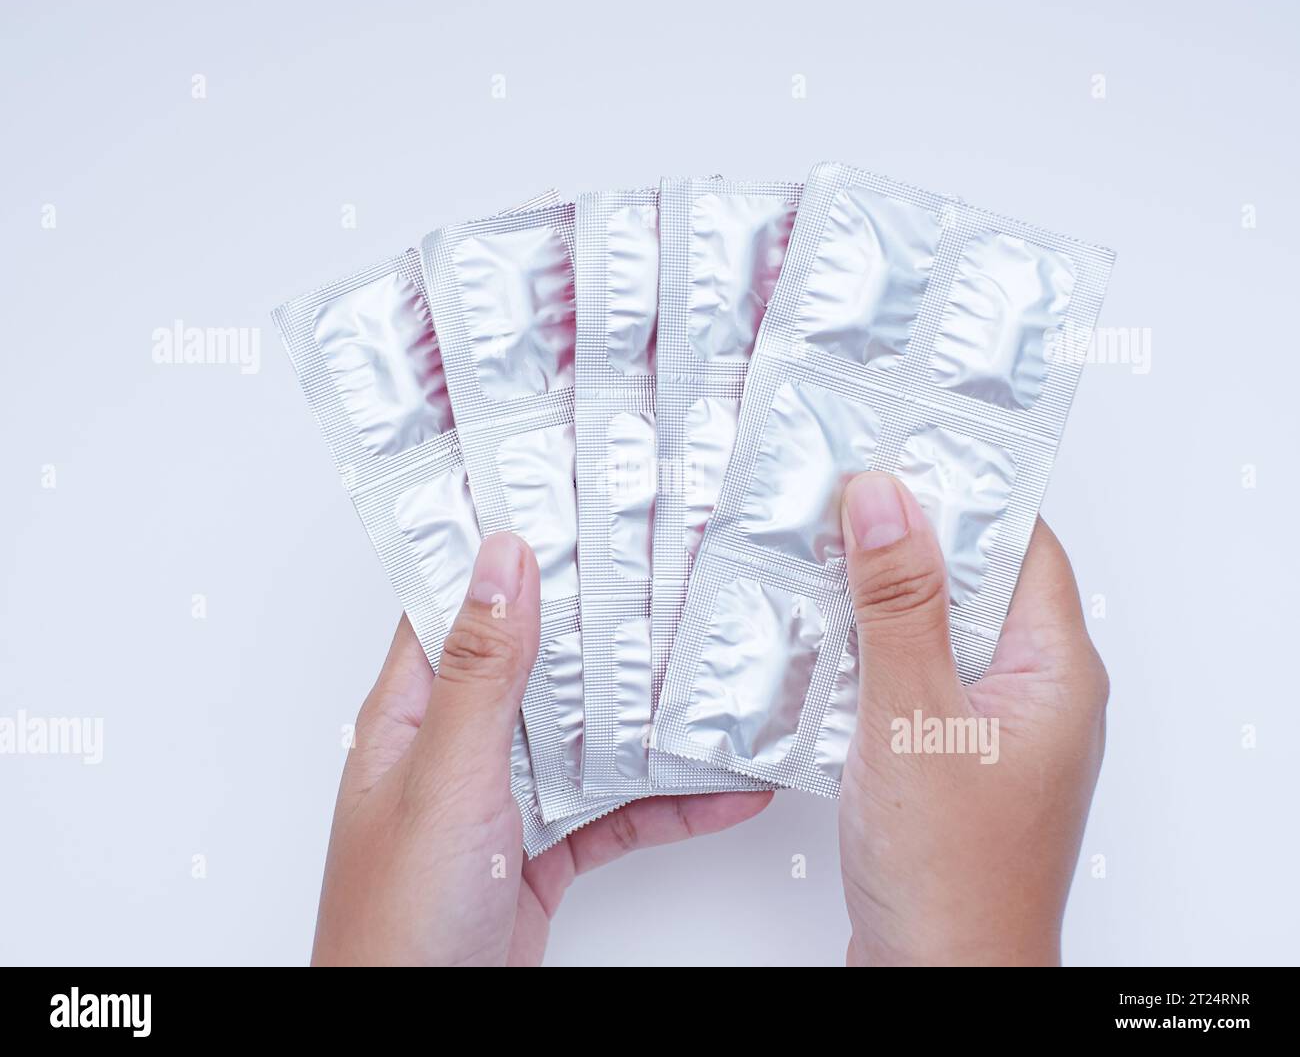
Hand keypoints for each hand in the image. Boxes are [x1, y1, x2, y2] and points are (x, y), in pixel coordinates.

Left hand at [311, 532, 771, 965]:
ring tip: (713, 674)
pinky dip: (665, 801)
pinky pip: (610, 809)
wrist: (413, 1034)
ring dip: (645, 715)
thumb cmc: (397, 924)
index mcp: (413, 712)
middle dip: (600, 625)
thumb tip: (502, 561)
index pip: (458, 604)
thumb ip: (481, 675)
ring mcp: (502, 799)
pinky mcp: (539, 850)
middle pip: (537, 662)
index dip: (507, 550)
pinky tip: (720, 789)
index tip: (568, 500)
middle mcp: (458, 745)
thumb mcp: (448, 779)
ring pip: (584, 734)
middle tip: (669, 574)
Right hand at [837, 472, 1107, 965]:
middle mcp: (1035, 692)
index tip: (896, 450)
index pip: (1018, 543)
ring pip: (936, 631)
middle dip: (903, 541)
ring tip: (816, 562)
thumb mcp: (912, 717)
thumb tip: (885, 501)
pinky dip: (868, 655)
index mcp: (1055, 670)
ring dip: (877, 601)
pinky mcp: (953, 754)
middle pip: (972, 581)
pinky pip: (914, 678)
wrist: (943, 978)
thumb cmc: (954, 876)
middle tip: (838, 500)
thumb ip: (897, 606)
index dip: (958, 491)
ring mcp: (994, 725)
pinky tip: (819, 646)